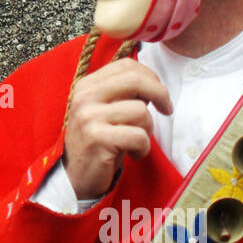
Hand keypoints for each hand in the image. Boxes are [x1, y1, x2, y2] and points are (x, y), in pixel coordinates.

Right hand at [62, 59, 171, 198]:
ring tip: (137, 141)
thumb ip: (122, 93)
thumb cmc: (99, 142)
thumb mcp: (105, 110)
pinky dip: (143, 148)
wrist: (75, 177)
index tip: (158, 94)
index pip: (126, 65)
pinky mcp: (97, 139)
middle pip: (135, 80)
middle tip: (167, 110)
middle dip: (160, 94)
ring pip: (140, 111)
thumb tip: (153, 81)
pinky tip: (133, 154)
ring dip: (148, 130)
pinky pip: (138, 136)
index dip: (150, 76)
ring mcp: (89, 117)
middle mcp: (85, 97)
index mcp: (87, 86)